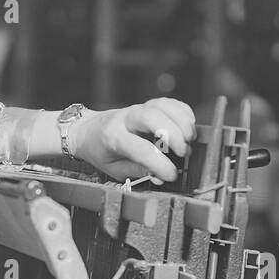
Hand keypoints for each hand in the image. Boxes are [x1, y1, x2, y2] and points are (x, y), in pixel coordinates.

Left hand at [69, 98, 196, 182]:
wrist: (89, 130)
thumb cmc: (102, 152)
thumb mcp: (113, 169)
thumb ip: (136, 171)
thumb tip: (159, 176)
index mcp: (113, 138)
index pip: (140, 149)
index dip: (159, 164)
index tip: (172, 175)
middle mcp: (125, 119)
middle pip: (152, 117)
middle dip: (173, 135)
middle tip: (184, 153)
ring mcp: (137, 108)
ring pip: (162, 106)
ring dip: (181, 122)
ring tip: (190, 140)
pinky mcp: (148, 104)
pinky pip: (169, 102)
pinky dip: (183, 112)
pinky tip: (188, 127)